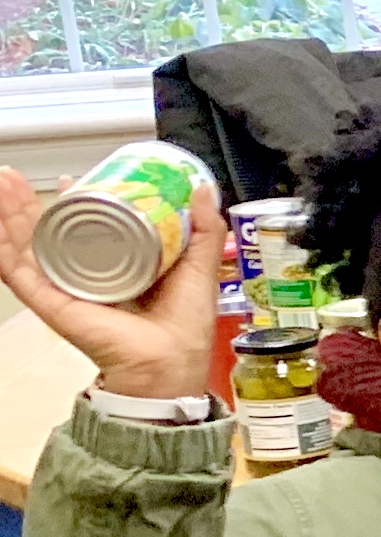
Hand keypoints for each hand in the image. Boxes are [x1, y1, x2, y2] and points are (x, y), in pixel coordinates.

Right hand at [0, 168, 225, 398]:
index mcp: (114, 268)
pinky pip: (17, 272)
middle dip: (27, 203)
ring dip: (9, 214)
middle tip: (14, 176)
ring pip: (25, 245)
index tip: (73, 180)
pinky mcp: (51, 302)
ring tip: (2, 184)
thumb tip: (200, 187)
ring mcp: (63, 288)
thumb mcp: (200, 265)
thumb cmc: (185, 322)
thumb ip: (203, 229)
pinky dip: (2, 247)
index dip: (74, 203)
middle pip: (46, 233)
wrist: (168, 360)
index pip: (83, 230)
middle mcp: (83, 276)